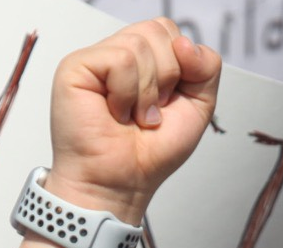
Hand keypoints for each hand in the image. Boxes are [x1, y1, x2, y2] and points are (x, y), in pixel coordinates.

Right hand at [44, 18, 220, 224]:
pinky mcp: (75, 67)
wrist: (122, 183)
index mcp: (143, 60)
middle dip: (167, 77)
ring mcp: (96, 59)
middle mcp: (118, 54)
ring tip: (133, 117)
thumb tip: (184, 42)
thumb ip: (206, 67)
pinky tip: (115, 113)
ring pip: (139, 44)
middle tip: (150, 112)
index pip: (170, 31)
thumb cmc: (150, 153)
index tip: (167, 103)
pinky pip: (119, 59)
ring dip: (146, 92)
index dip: (182, 65)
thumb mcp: (198, 106)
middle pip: (158, 29)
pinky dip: (127, 93)